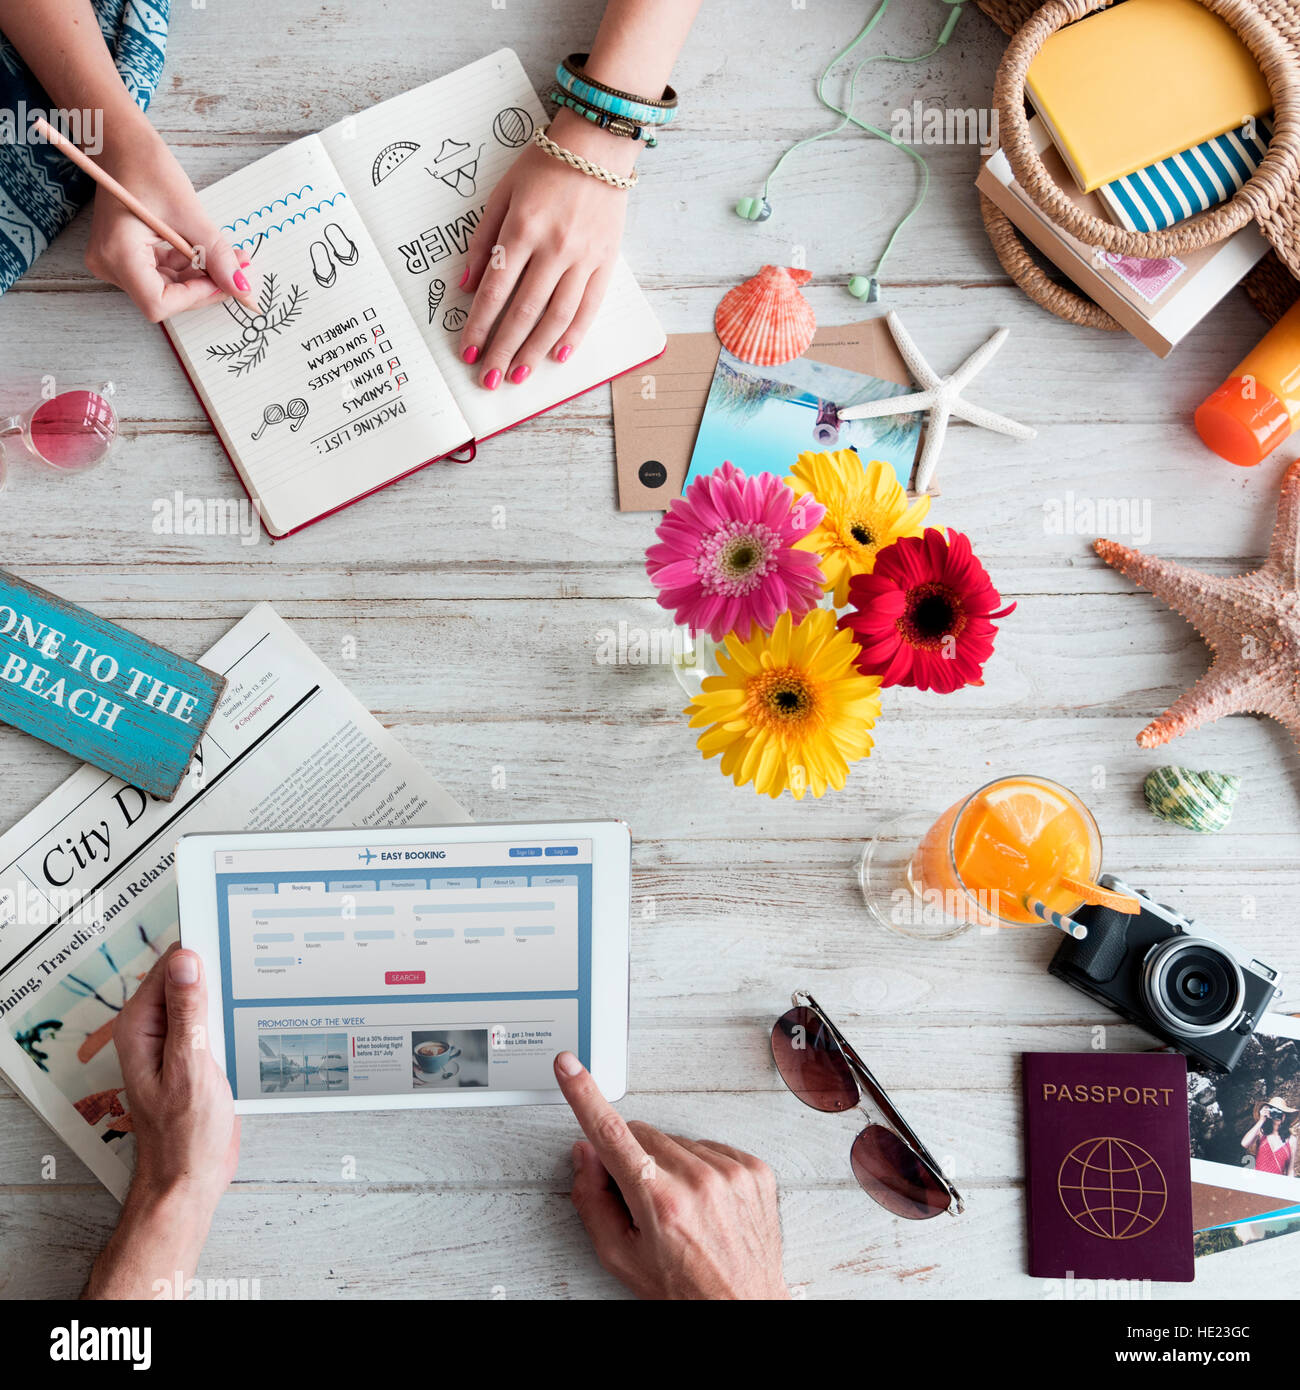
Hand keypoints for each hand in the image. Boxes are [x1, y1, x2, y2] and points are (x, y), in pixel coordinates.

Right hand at [85, 114, 255, 321]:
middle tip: (240, 271)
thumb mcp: (189, 213)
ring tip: (230, 258)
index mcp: (117, 254)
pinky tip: (207, 253)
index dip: (197, 296)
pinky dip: (187, 268)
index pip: (160, 302)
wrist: (121, 142)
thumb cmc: (146, 166)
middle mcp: (109, 265)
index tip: (227, 283)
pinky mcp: (124, 256)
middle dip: (205, 287)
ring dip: (201, 278)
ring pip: (167, 289)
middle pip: (165, 298)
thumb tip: (241, 288)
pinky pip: (161, 274)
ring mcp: (114, 262)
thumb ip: (216, 255)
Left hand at [113, 944, 239, 1211]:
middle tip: (252, 966)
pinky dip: (231, 1015)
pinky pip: (212, 1018)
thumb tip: (186, 960)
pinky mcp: (193, 1053)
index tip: (233, 939)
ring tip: (255, 989)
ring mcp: (173, 1041)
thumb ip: (188, 1013)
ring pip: (202, 997)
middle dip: (217, 970)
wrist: (189, 1178)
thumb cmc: (183, 1136)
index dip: (202, 951)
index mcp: (140, 1026)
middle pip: (187, 977)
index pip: (170, 965)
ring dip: (227, 993)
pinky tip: (250, 1018)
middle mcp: (152, 1030)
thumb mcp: (191, 1067)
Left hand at [458, 110, 631, 389]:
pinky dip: (573, 335)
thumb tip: (466, 287)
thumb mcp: (501, 193)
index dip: (479, 325)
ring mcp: (583, 258)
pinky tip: (558, 356)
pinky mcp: (606, 262)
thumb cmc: (544, 165)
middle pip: (523, 312)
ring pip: (556, 317)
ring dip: (534, 351)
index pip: (495, 290)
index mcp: (522, 229)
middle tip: (488, 379)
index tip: (468, 351)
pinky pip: (589, 307)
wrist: (597, 146)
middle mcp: (554, 248)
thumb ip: (482, 241)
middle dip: (502, 350)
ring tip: (517, 375)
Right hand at [553, 1052, 788, 1299]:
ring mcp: (731, 1172)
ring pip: (676, 1141)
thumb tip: (585, 1152)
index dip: (584, 1096)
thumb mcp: (621, 1258)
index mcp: (660, 1202)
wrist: (743, 1306)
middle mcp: (698, 1181)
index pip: (611, 1135)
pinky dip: (700, 1167)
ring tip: (680, 1208)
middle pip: (643, 1135)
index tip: (569, 1066)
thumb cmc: (683, 1290)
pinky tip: (703, 1200)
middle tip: (641, 1198)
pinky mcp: (754, 1169)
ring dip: (669, 1164)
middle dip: (632, 1157)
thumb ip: (593, 1202)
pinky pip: (710, 1148)